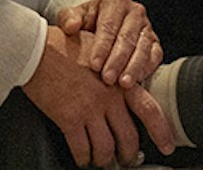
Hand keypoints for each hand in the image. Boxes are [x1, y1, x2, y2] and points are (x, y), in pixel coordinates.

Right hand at [23, 27, 175, 166]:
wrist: (35, 48)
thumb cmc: (62, 45)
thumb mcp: (99, 50)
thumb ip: (113, 68)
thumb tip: (122, 85)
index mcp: (118, 79)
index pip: (149, 109)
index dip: (161, 131)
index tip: (167, 145)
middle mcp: (108, 97)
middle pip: (129, 138)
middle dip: (128, 155)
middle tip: (125, 159)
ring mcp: (89, 109)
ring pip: (106, 149)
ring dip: (104, 159)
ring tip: (100, 160)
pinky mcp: (69, 119)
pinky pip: (81, 149)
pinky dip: (83, 158)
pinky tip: (81, 156)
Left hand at [56, 0, 163, 87]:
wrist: (101, 27)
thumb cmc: (88, 22)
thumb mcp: (76, 16)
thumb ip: (69, 18)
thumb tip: (71, 26)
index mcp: (115, 2)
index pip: (109, 26)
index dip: (101, 47)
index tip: (94, 65)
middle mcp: (135, 12)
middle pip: (127, 38)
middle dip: (117, 60)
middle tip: (107, 79)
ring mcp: (147, 28)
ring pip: (143, 48)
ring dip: (133, 68)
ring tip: (123, 84)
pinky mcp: (155, 44)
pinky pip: (155, 57)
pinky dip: (146, 70)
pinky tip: (136, 82)